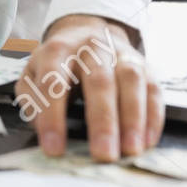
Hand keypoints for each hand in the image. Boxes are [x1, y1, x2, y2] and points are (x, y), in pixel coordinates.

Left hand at [14, 13, 163, 161]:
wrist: (87, 32)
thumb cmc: (59, 63)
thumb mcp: (33, 75)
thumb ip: (33, 101)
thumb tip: (44, 130)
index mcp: (58, 51)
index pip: (53, 83)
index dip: (52, 117)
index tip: (54, 149)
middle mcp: (92, 48)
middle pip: (99, 81)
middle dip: (102, 121)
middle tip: (103, 154)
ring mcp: (121, 54)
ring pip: (131, 81)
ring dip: (133, 118)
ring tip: (130, 149)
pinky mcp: (144, 65)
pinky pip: (153, 89)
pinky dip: (152, 116)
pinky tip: (147, 141)